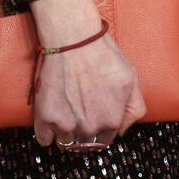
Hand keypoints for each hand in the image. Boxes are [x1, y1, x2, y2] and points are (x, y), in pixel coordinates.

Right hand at [29, 0, 146, 148]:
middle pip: (85, 140)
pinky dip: (47, 131)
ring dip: (65, 131)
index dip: (100, 127)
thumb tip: (123, 129)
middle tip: (79, 107)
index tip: (93, 116)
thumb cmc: (102, 54)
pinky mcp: (46, 117)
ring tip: (66, 107)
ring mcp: (66, 124)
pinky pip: (45, 139)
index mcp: (111, 120)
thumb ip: (134, 109)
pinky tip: (52, 114)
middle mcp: (89, 127)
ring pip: (65, 140)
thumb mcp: (130, 78)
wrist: (73, 38)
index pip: (105, 139)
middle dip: (83, 127)